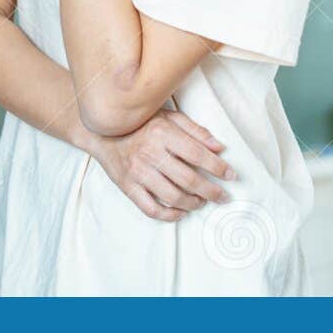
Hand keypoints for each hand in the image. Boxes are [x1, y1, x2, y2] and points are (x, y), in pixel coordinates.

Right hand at [88, 108, 234, 220]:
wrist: (102, 132)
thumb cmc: (139, 123)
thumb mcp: (168, 116)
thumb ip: (194, 130)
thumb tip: (219, 147)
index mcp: (163, 133)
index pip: (198, 154)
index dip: (218, 167)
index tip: (231, 175)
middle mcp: (151, 153)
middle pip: (189, 179)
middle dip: (211, 191)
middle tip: (223, 197)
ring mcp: (138, 172)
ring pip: (173, 196)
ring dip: (193, 203)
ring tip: (202, 202)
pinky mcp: (128, 186)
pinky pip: (151, 208)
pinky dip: (169, 215)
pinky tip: (180, 213)